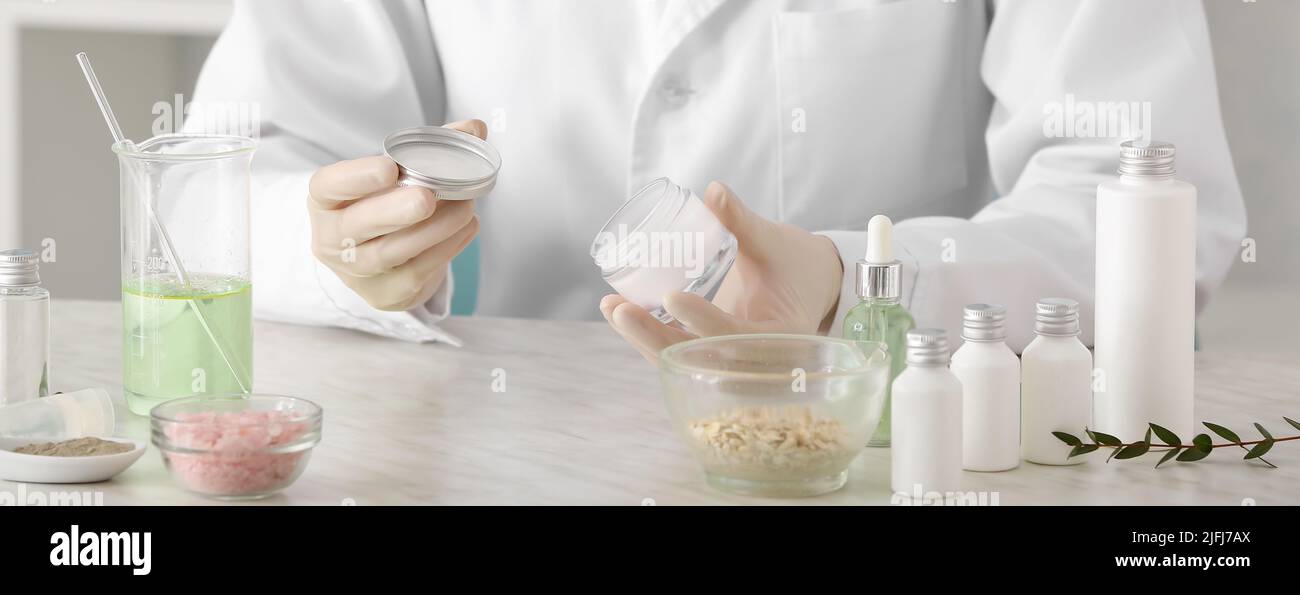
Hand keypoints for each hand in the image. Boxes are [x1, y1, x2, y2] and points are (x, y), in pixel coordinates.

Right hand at [308, 120, 485, 310]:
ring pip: (391, 252)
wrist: (375, 261)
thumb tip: (475, 128)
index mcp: (325, 201)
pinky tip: (468, 226)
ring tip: (465, 206)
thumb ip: (431, 149)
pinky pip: (417, 271)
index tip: (388, 166)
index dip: (356, 178)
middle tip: (427, 197)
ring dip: (434, 229)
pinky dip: (447, 247)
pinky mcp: (386, 293)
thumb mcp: (395, 176)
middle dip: (395, 211)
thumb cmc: (383, 205)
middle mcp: (332, 239)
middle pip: (358, 226)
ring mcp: (357, 271)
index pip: (328, 186)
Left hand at [600, 181, 843, 361]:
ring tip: (611, 307)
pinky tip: (621, 315)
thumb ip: (743, 221)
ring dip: (642, 338)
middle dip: (654, 338)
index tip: (671, 297)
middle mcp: (755, 363)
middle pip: (700, 359)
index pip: (739, 337)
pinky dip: (648, 336)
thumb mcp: (774, 243)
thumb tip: (714, 190)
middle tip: (619, 309)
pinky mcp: (712, 358)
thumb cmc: (794, 263)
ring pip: (681, 360)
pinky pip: (677, 352)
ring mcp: (730, 365)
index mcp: (782, 338)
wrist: (806, 288)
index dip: (704, 320)